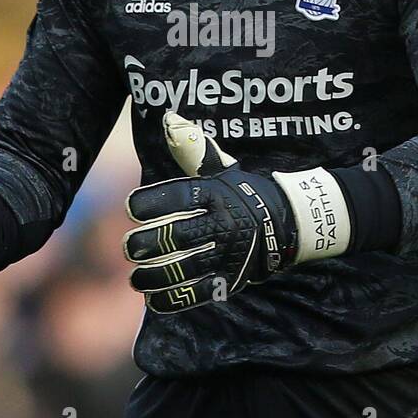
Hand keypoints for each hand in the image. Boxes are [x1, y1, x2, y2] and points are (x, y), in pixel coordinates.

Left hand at [123, 112, 351, 313]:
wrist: (288, 221)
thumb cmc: (243, 191)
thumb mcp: (221, 167)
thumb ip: (192, 149)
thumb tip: (168, 118)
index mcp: (217, 193)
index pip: (181, 196)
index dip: (152, 201)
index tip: (131, 207)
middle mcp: (224, 223)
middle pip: (179, 236)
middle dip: (148, 243)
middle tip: (129, 247)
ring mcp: (230, 253)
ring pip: (187, 268)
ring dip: (156, 275)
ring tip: (135, 277)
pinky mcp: (233, 279)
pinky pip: (201, 292)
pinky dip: (176, 298)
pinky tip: (153, 298)